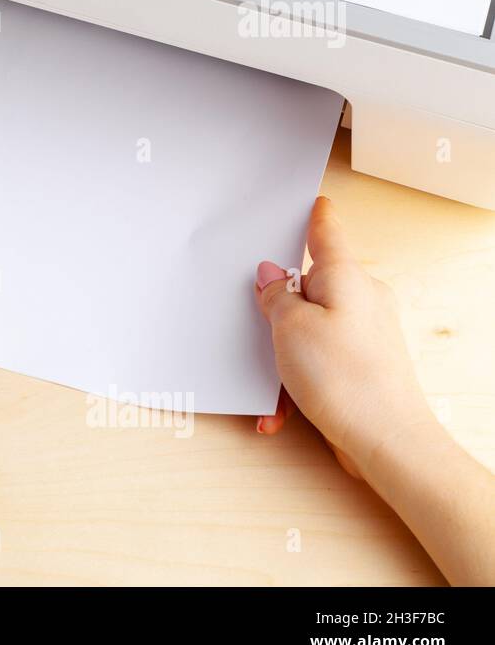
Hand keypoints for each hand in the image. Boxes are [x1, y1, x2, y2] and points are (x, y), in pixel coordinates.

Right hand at [253, 197, 434, 476]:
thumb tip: (271, 277)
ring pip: (307, 329)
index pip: (327, 231)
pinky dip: (294, 383)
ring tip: (272, 387)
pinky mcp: (360, 364)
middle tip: (257, 322)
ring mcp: (363, 333)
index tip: (308, 203)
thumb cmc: (346, 380)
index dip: (312, 216)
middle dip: (277, 308)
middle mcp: (360, 299)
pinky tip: (280, 412)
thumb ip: (277, 295)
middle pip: (310, 285)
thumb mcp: (290, 327)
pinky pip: (317, 361)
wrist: (387, 441)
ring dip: (281, 357)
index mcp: (345, 277)